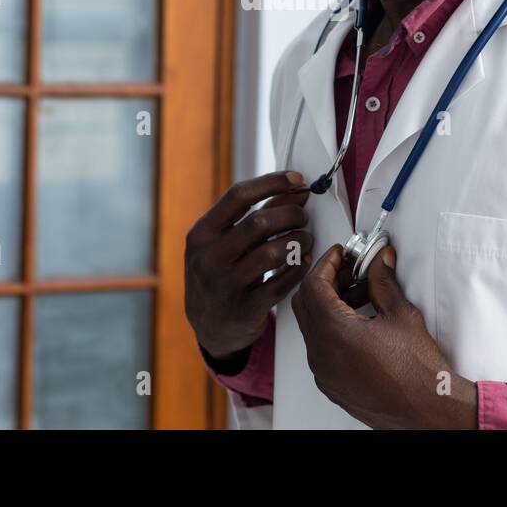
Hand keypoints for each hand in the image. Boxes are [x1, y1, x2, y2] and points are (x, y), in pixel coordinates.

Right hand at [185, 171, 312, 360]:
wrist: (211, 326)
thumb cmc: (222, 272)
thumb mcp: (227, 242)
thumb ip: (260, 213)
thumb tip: (296, 188)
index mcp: (201, 234)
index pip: (238, 195)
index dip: (272, 183)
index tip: (297, 179)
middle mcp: (208, 258)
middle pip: (259, 222)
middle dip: (291, 214)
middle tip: (303, 216)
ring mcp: (224, 286)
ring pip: (273, 252)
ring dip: (298, 241)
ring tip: (305, 239)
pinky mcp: (244, 310)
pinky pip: (281, 284)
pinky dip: (298, 269)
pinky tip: (303, 263)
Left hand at [291, 243, 477, 428]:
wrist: (428, 410)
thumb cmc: (418, 371)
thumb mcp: (401, 314)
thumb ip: (383, 281)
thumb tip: (379, 261)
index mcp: (334, 333)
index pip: (313, 285)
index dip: (326, 263)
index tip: (340, 254)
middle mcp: (321, 354)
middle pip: (306, 304)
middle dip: (326, 282)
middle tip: (350, 271)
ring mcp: (323, 372)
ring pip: (312, 327)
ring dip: (329, 306)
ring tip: (361, 296)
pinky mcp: (330, 384)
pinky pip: (320, 349)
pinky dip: (331, 329)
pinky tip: (359, 323)